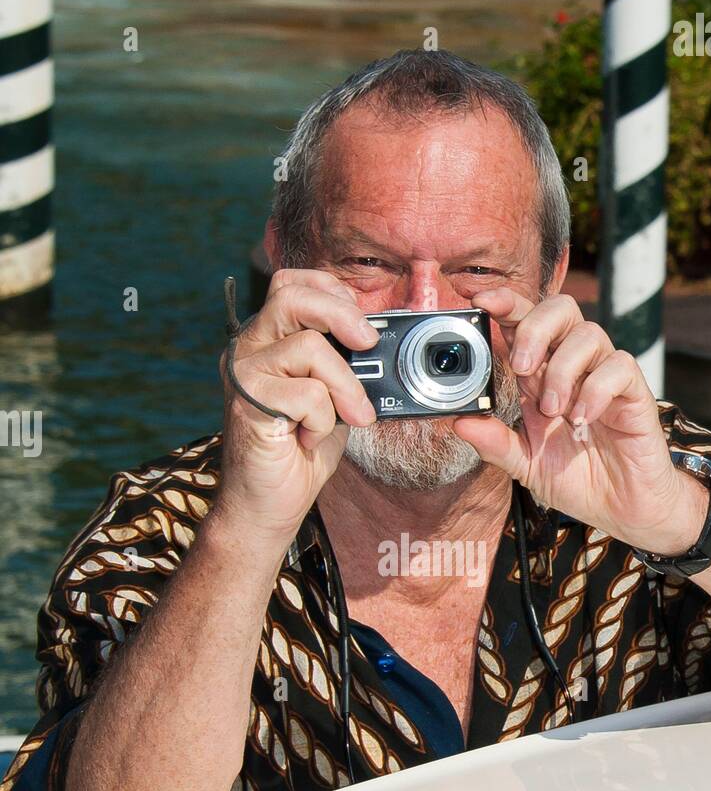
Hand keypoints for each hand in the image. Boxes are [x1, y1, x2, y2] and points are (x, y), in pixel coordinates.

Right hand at [214, 269, 378, 544]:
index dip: (333, 293)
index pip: (293, 284)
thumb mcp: (333, 400)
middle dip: (341, 315)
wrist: (267, 506)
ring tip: (352, 416)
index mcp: (267, 339)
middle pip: (291, 294)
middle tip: (369, 344)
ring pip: (307, 346)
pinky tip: (310, 439)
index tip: (363, 326)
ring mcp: (244, 373)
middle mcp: (249, 347)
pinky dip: (324, 420)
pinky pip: (306, 394)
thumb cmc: (300, 454)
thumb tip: (387, 344)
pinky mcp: (247, 403)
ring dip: (345, 385)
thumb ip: (348, 367)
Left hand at [453, 288, 707, 553]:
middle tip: (520, 367)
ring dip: (562, 370)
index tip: (478, 301)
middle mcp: (574, 368)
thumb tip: (459, 421)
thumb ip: (495, 443)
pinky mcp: (634, 393)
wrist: (623, 510)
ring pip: (588, 334)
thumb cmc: (578, 479)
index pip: (524, 321)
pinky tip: (583, 419)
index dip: (504, 302)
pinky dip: (595, 389)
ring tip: (554, 411)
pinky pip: (618, 367)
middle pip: (560, 309)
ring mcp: (605, 377)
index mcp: (542, 375)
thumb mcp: (526, 464)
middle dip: (534, 327)